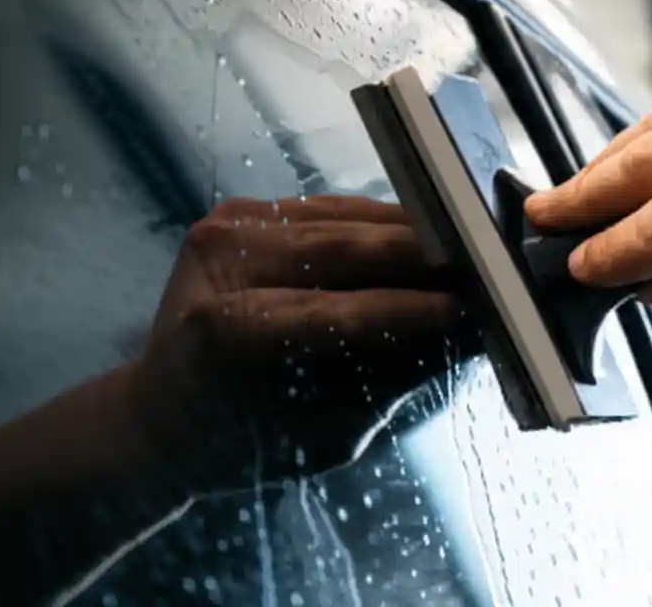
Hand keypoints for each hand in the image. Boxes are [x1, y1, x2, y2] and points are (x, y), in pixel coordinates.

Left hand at [123, 196, 475, 493]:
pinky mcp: (241, 211)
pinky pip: (331, 211)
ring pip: (344, 218)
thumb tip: (465, 334)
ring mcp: (226, 226)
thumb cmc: (245, 440)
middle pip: (342, 248)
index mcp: (224, 329)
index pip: (334, 311)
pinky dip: (380, 225)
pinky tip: (424, 239)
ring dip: (409, 233)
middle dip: (421, 257)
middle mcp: (219, 261)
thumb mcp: (325, 430)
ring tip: (466, 251)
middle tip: (485, 268)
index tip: (466, 310)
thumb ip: (391, 376)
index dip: (407, 308)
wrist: (166, 412)